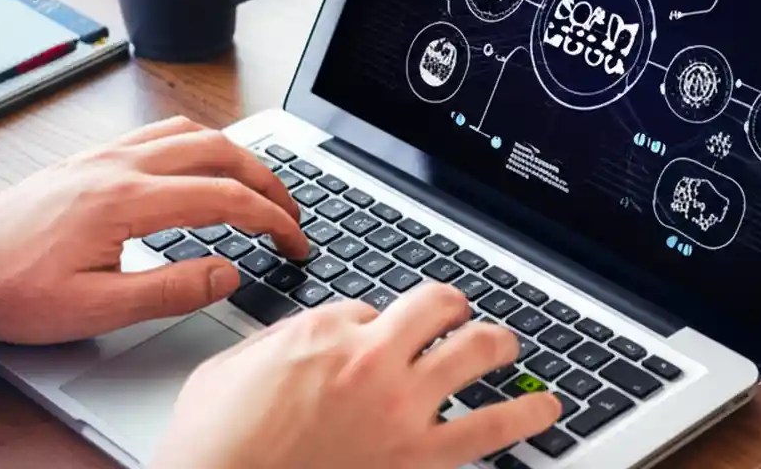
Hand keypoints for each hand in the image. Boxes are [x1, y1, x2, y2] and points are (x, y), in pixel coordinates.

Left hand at [0, 116, 308, 344]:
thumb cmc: (12, 291)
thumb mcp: (97, 309)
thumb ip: (172, 290)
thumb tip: (229, 273)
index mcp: (125, 200)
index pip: (224, 198)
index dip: (272, 219)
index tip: (295, 240)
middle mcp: (117, 166)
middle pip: (216, 150)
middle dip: (266, 178)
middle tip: (290, 210)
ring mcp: (101, 157)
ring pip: (188, 132)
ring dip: (234, 154)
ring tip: (257, 185)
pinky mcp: (87, 160)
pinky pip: (157, 134)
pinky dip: (196, 144)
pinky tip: (199, 166)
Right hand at [154, 284, 561, 468]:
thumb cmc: (214, 444)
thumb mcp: (232, 367)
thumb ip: (284, 341)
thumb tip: (317, 335)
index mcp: (324, 330)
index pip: (375, 309)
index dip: (376, 326)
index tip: (374, 343)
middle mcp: (372, 359)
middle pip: (439, 307)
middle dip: (453, 309)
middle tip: (460, 319)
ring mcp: (402, 408)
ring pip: (477, 352)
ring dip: (499, 344)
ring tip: (510, 347)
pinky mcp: (419, 458)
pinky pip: (490, 429)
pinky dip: (526, 415)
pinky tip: (546, 410)